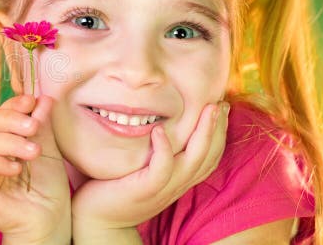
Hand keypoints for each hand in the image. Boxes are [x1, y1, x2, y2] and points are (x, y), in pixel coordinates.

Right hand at [0, 95, 70, 244]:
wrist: (49, 220)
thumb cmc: (47, 188)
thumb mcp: (48, 149)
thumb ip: (42, 125)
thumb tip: (43, 98)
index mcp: (2, 140)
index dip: (12, 105)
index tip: (32, 101)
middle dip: (11, 120)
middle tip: (34, 127)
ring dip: (9, 142)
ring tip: (34, 151)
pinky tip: (16, 168)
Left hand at [71, 101, 229, 230]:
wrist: (99, 219)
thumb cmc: (117, 187)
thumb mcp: (144, 169)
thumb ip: (156, 152)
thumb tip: (158, 121)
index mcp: (180, 179)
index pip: (209, 156)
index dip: (220, 133)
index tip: (221, 107)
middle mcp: (177, 184)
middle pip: (208, 155)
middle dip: (218, 128)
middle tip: (223, 103)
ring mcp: (163, 188)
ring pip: (193, 160)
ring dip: (203, 133)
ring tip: (208, 108)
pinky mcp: (145, 190)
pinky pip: (161, 170)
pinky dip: (164, 150)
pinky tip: (159, 130)